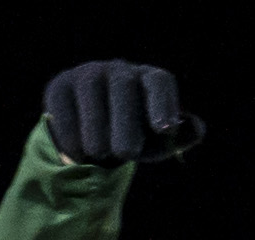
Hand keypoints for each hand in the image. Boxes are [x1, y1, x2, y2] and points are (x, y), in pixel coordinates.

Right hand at [43, 62, 203, 167]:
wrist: (95, 138)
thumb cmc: (137, 137)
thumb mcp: (160, 142)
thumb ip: (182, 136)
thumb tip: (195, 127)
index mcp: (148, 80)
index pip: (159, 81)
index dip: (163, 102)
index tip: (164, 129)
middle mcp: (119, 70)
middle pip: (123, 86)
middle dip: (124, 122)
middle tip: (126, 153)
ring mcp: (87, 74)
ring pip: (91, 93)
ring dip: (96, 130)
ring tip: (101, 154)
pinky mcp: (59, 86)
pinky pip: (63, 106)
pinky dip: (70, 134)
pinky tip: (77, 154)